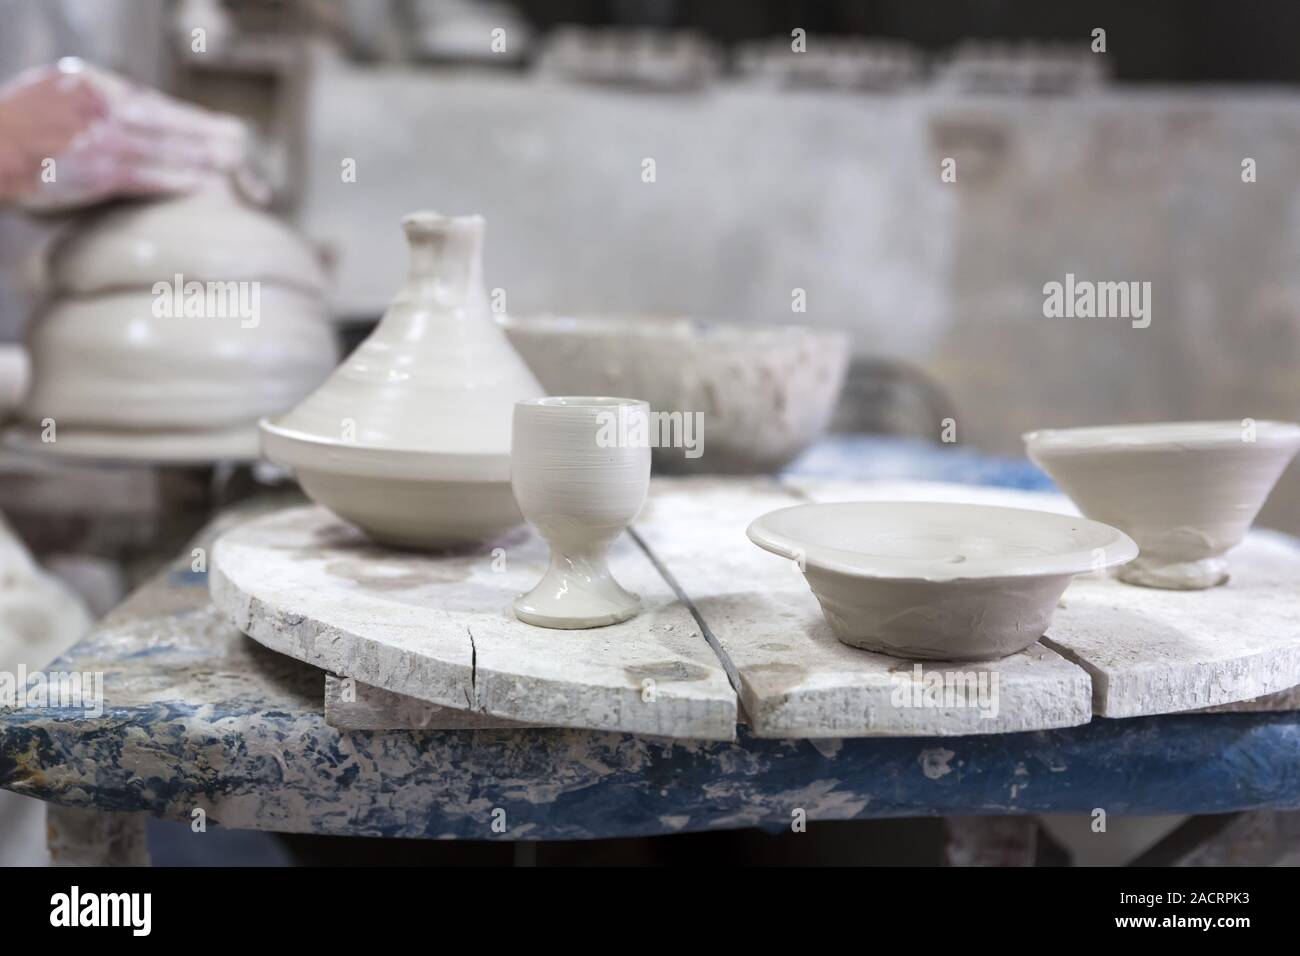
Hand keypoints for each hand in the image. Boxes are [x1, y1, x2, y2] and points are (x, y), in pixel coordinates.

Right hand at [0, 58, 250, 211]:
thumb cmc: (11, 133)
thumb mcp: (50, 99)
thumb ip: (91, 104)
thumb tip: (133, 118)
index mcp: (89, 83)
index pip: (150, 101)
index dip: (187, 117)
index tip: (216, 127)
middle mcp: (98, 104)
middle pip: (166, 119)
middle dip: (207, 133)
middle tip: (242, 143)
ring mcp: (96, 136)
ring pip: (164, 146)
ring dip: (202, 156)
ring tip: (234, 164)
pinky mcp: (93, 169)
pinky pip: (144, 174)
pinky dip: (175, 178)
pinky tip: (201, 184)